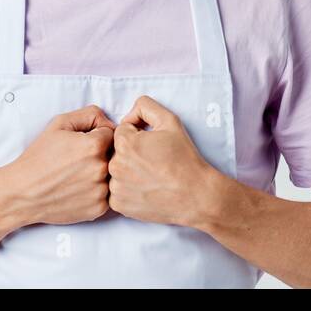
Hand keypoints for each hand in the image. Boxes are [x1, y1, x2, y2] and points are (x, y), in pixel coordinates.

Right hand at [9, 104, 114, 225]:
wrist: (22, 192)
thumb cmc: (39, 157)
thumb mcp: (59, 124)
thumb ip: (90, 115)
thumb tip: (109, 121)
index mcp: (94, 145)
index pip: (112, 134)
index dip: (97, 137)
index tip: (82, 146)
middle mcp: (101, 169)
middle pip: (114, 156)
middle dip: (101, 155)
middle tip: (79, 162)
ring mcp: (101, 191)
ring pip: (112, 176)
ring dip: (100, 175)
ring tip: (77, 176)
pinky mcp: (98, 209)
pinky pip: (107, 196)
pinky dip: (96, 193)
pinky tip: (78, 190)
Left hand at [107, 95, 215, 226]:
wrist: (195, 195)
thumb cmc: (184, 158)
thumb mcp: (169, 121)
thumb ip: (145, 106)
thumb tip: (130, 113)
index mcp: (124, 142)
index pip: (122, 131)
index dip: (138, 136)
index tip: (152, 146)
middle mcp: (115, 165)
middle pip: (116, 151)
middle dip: (132, 153)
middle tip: (153, 162)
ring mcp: (115, 187)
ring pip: (116, 171)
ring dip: (128, 172)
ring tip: (150, 176)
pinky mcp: (118, 204)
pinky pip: (116, 191)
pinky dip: (127, 190)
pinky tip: (145, 189)